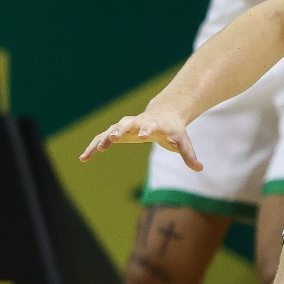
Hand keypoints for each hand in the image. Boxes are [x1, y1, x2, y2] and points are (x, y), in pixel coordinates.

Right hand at [82, 107, 200, 170]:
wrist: (163, 115)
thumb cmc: (173, 129)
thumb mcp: (182, 141)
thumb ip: (189, 154)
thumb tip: (200, 168)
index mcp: (154, 123)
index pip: (150, 125)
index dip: (147, 129)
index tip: (144, 135)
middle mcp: (137, 122)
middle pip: (126, 123)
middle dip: (120, 129)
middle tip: (113, 137)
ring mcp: (125, 126)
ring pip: (111, 130)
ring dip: (103, 139)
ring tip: (96, 150)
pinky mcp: (117, 133)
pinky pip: (102, 139)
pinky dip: (93, 146)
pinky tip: (83, 158)